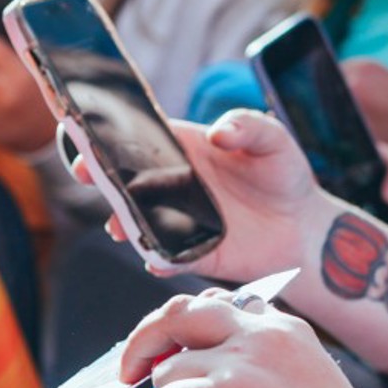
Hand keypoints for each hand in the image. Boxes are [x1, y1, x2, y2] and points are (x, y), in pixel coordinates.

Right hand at [72, 108, 339, 282]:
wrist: (304, 228)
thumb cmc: (285, 175)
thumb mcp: (274, 140)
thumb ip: (249, 127)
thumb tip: (219, 132)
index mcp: (186, 149)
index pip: (142, 137)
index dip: (114, 133)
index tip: (89, 131)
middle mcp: (173, 184)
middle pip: (128, 178)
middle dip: (100, 174)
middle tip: (84, 172)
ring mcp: (179, 220)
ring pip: (139, 220)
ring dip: (124, 221)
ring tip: (119, 224)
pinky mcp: (194, 254)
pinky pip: (167, 259)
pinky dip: (157, 260)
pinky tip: (155, 260)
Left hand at [120, 290, 387, 387]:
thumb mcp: (305, 386)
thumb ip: (264, 370)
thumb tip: (208, 380)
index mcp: (284, 328)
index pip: (218, 304)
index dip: (187, 327)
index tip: (172, 351)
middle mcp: (261, 333)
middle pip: (178, 312)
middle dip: (146, 339)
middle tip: (130, 371)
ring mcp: (240, 363)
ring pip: (167, 368)